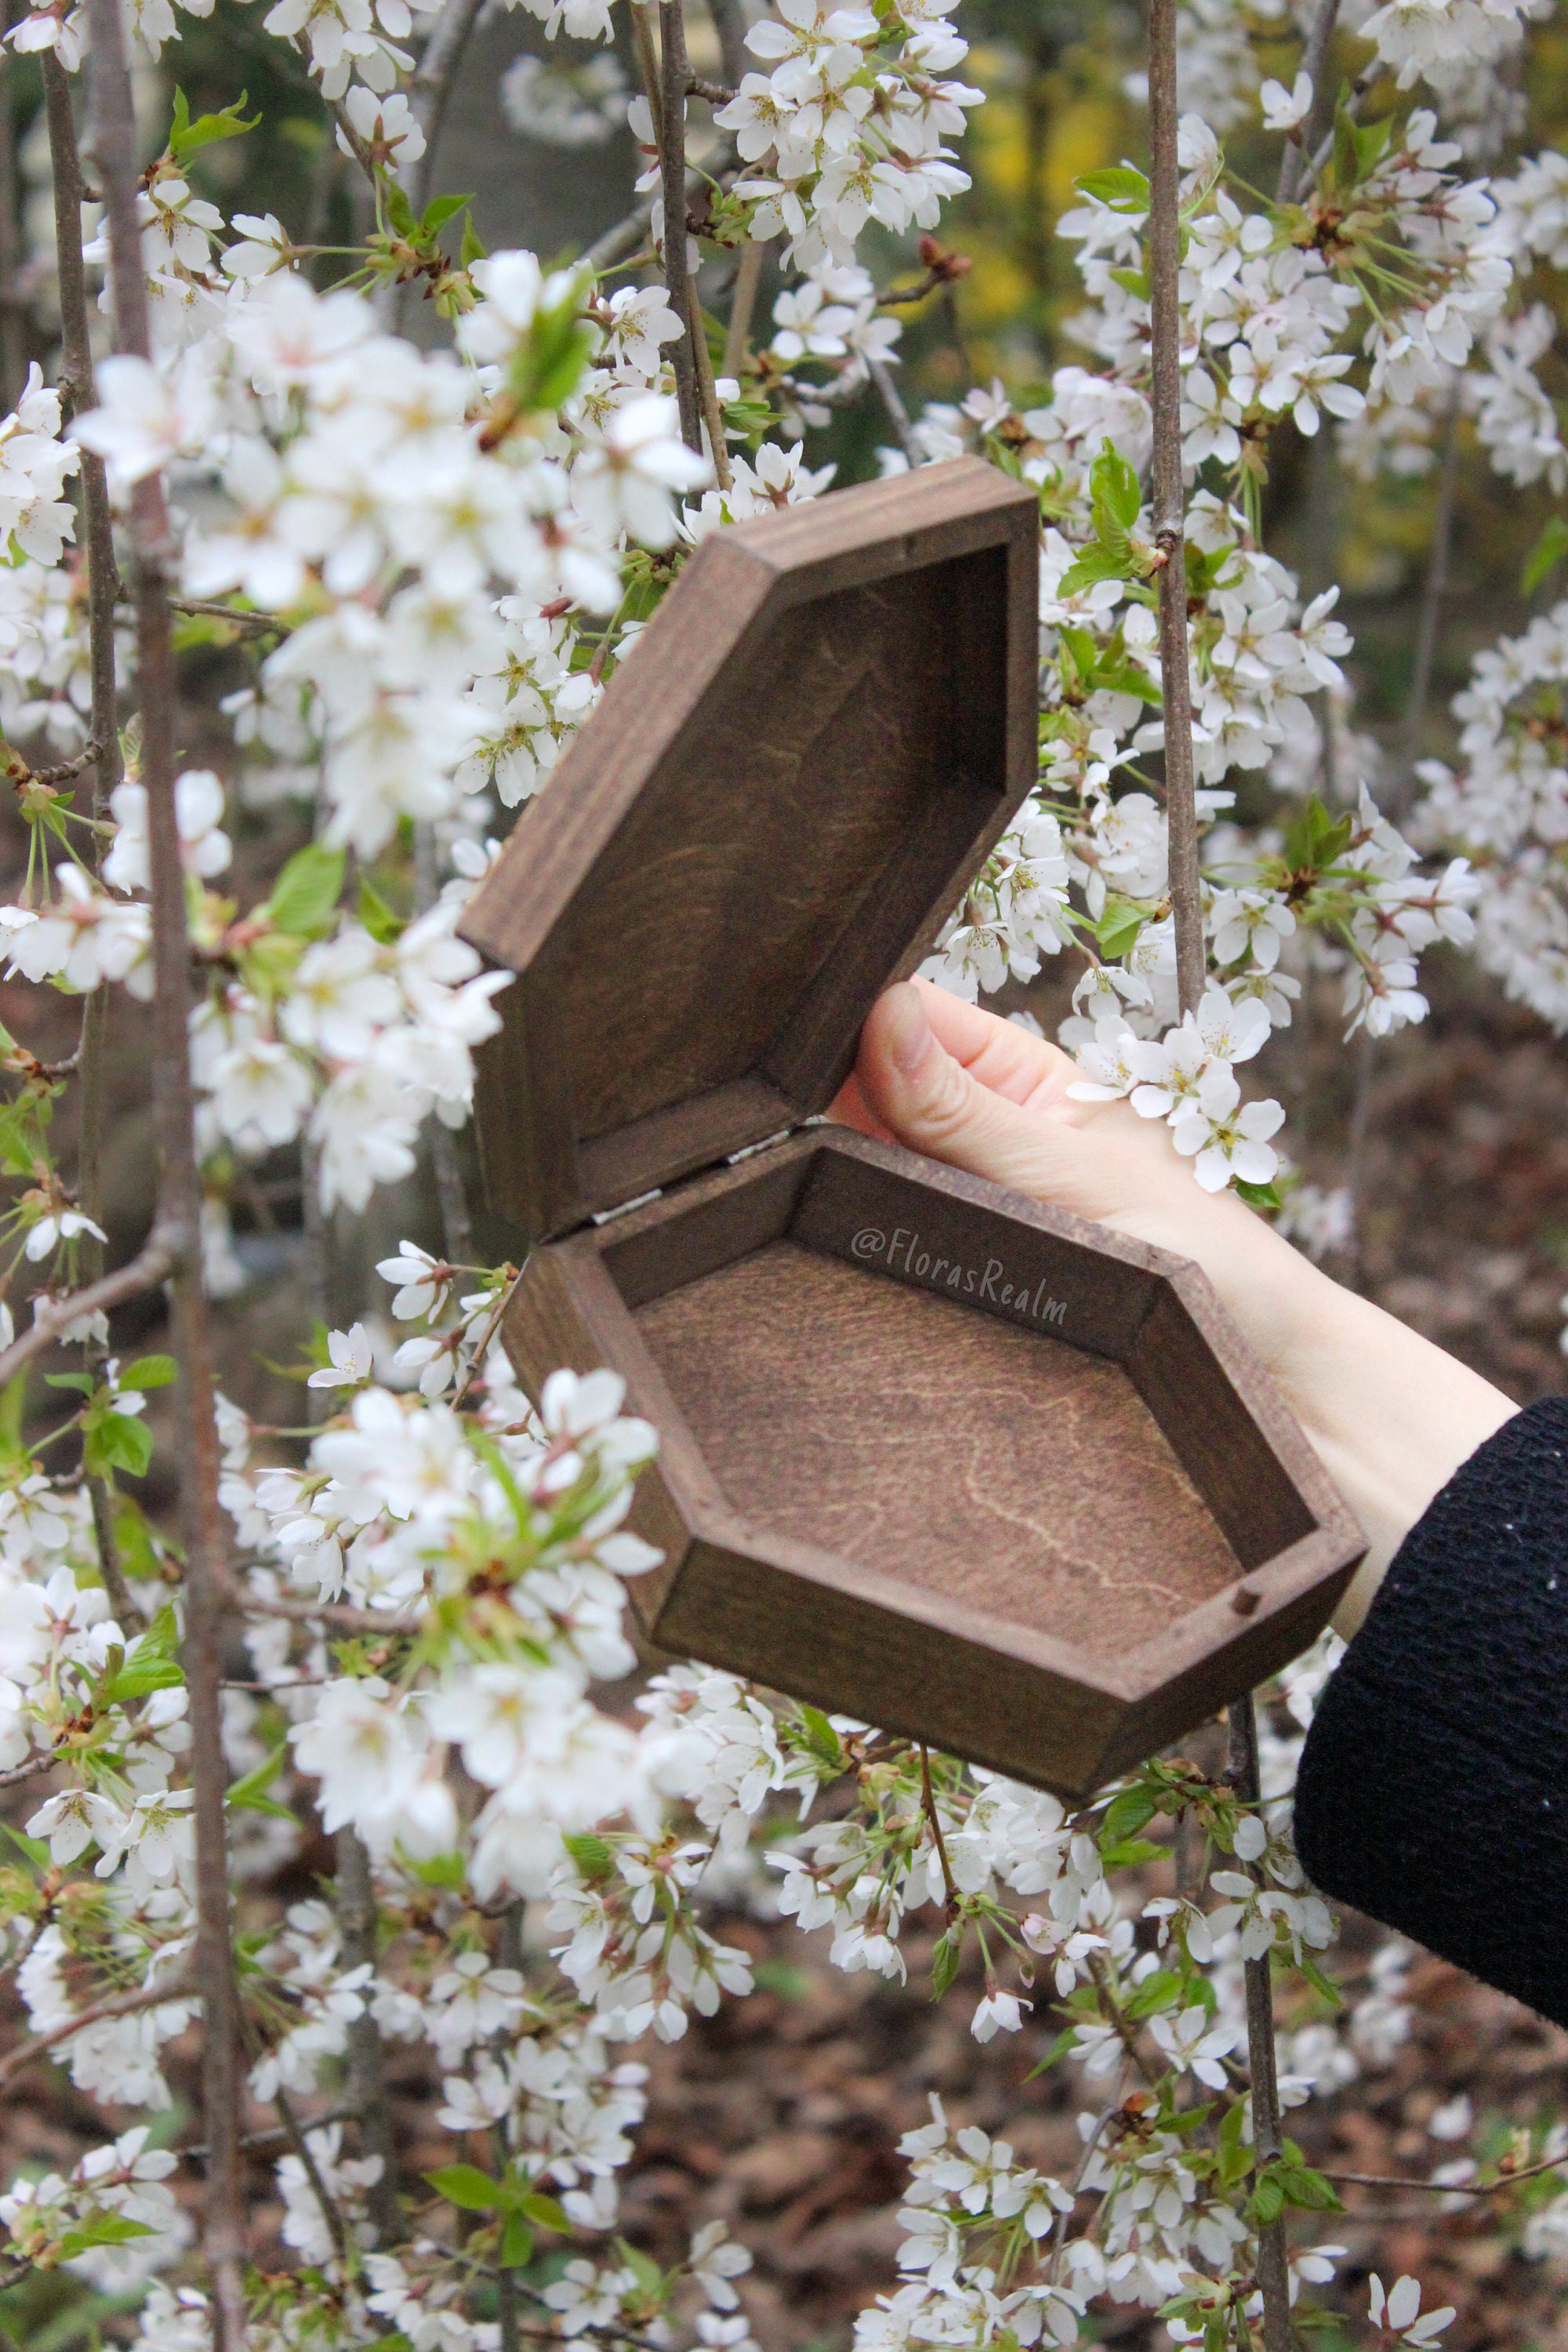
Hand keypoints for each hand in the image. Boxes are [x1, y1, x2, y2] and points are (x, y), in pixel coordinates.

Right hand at [834, 980, 1516, 1633]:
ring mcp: (974, 1220)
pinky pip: (891, 1257)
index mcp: (1037, 1087)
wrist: (1277, 1403)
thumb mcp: (1080, 1178)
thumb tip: (879, 1012)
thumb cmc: (1215, 1274)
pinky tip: (816, 1249)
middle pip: (876, 1101)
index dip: (851, 1019)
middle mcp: (995, 1146)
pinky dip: (854, 1249)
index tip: (783, 1039)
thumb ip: (966, 1111)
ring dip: (832, 1184)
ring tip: (781, 1184)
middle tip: (760, 1121)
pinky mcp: (966, 1295)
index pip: (917, 1022)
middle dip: (821, 1104)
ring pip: (872, 1183)